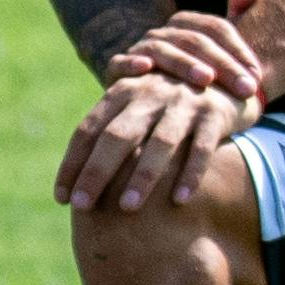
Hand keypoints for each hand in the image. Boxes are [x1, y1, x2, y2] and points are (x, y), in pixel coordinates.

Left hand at [56, 62, 259, 214]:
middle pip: (117, 136)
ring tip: (127, 208)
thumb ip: (109, 132)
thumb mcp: (137, 107)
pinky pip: (201, 147)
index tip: (61, 198)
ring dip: (142, 176)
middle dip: (96, 171)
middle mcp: (148, 94)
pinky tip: (179, 201)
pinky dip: (191, 173)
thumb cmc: (168, 106)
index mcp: (122, 93)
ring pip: (159, 142)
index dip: (73, 163)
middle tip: (81, 205)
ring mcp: (182, 103)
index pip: (88, 130)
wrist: (224, 76)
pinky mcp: (213, 114)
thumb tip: (76, 183)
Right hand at [106, 0, 274, 107]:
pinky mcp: (117, 70)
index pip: (216, 28)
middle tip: (246, 88)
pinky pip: (119, 63)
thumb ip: (241, 6)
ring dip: (184, 63)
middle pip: (194, 40)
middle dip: (222, 64)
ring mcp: (139, 49)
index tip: (258, 76)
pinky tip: (145, 68)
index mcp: (188, 25)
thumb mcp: (225, 53)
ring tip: (206, 80)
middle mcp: (163, 33)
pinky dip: (130, 63)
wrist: (163, 108)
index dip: (238, 49)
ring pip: (161, 49)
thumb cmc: (202, 81)